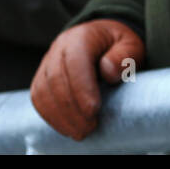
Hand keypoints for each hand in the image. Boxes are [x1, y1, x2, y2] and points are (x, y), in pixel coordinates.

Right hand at [30, 19, 144, 140]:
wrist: (103, 41)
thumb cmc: (119, 47)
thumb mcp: (131, 45)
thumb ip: (124, 56)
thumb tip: (108, 71)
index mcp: (82, 36)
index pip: (75, 62)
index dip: (82, 88)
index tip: (93, 111)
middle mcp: (60, 46)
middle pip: (56, 79)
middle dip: (72, 108)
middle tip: (89, 128)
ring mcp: (48, 61)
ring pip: (43, 90)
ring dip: (60, 116)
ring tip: (81, 132)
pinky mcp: (42, 76)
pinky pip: (38, 97)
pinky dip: (50, 116)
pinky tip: (67, 128)